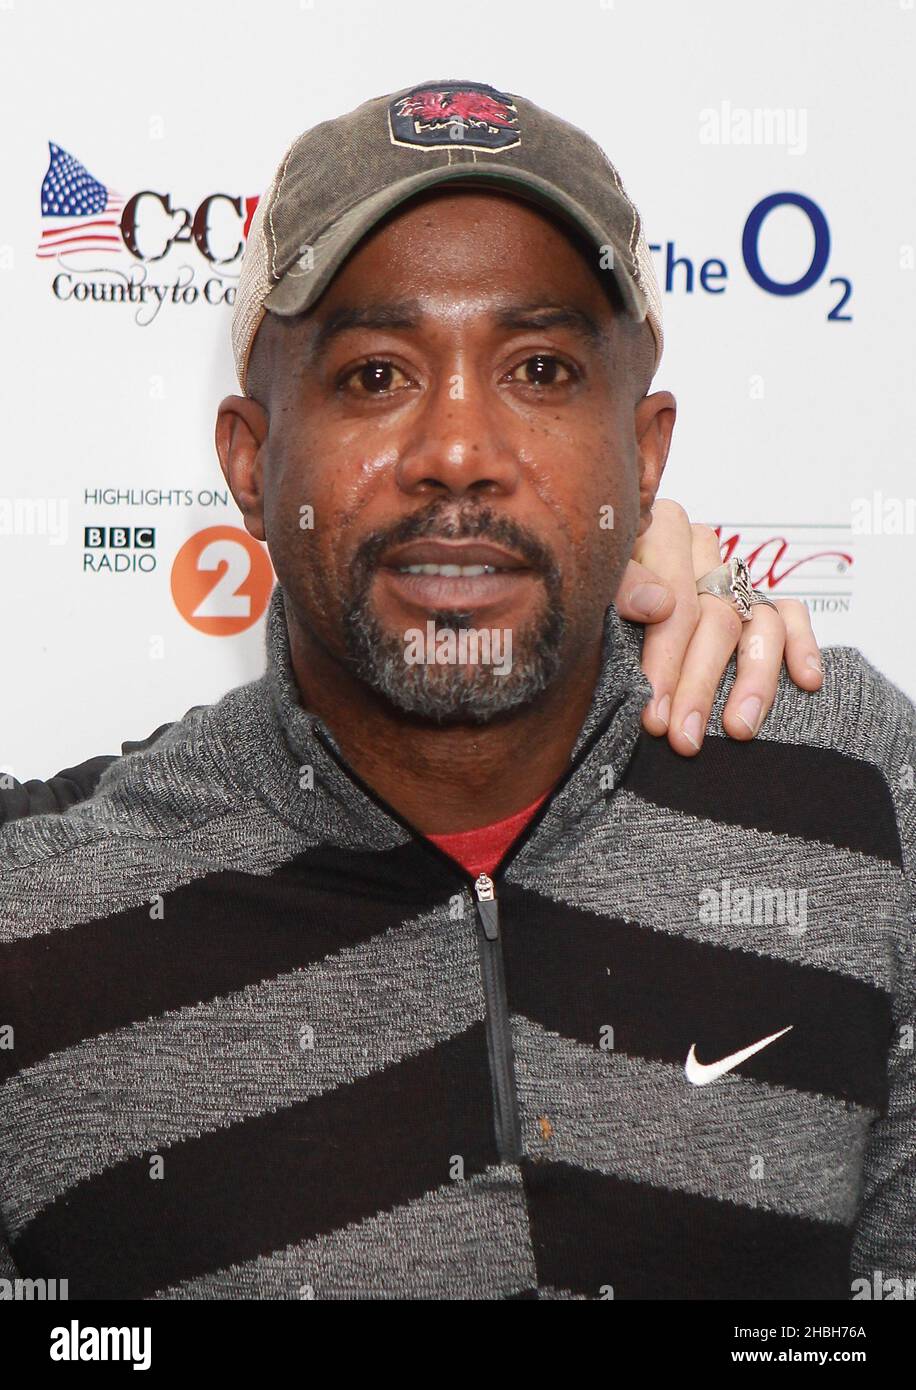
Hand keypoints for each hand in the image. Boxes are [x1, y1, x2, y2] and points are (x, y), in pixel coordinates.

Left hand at [614, 499, 823, 755]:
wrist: (597, 605)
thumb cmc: (589, 601)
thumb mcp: (592, 591)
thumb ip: (620, 588)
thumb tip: (657, 604)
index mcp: (660, 533)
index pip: (677, 601)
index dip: (667, 660)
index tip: (655, 712)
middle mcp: (701, 550)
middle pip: (717, 618)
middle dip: (700, 685)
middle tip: (682, 737)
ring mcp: (733, 577)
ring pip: (761, 623)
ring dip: (753, 681)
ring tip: (738, 729)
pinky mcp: (758, 599)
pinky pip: (792, 616)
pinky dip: (802, 646)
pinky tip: (806, 681)